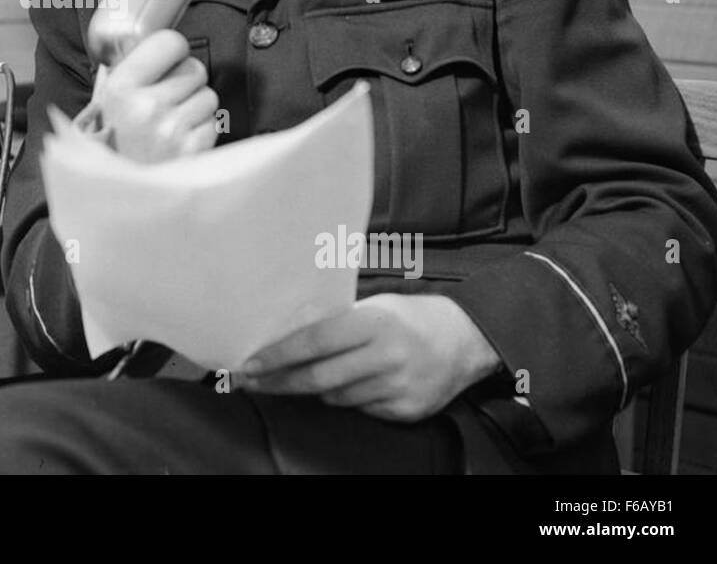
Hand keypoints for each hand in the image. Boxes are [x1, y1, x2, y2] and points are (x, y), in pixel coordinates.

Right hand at [96, 30, 218, 162]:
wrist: (117, 196)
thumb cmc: (112, 145)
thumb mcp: (105, 103)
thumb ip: (129, 72)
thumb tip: (159, 43)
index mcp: (121, 88)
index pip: (170, 42)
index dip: (174, 50)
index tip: (170, 60)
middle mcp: (147, 106)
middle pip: (195, 68)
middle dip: (187, 81)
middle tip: (169, 98)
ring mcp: (172, 130)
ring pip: (208, 95)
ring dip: (196, 107)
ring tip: (173, 123)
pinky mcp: (193, 150)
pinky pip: (213, 122)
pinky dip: (202, 130)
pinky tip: (181, 140)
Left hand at [237, 293, 502, 421]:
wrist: (467, 339)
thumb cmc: (411, 317)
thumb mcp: (375, 306)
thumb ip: (337, 322)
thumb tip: (288, 336)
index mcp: (374, 323)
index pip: (314, 342)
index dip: (278, 355)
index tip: (250, 364)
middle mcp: (386, 356)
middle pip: (318, 378)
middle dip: (280, 382)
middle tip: (253, 382)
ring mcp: (397, 387)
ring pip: (336, 397)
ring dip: (316, 389)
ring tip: (309, 376)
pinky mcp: (407, 410)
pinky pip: (361, 408)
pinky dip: (349, 398)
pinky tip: (355, 382)